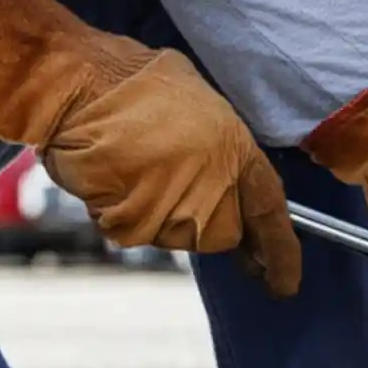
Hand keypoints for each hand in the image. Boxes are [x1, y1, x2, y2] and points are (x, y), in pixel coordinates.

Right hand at [0, 0, 299, 295]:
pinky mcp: (137, 227)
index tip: (284, 283)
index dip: (281, 255)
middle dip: (202, 216)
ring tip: (137, 165)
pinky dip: (125, 212)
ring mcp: (175, 213)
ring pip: (177, 235)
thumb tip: (230, 176)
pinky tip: (116, 177)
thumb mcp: (203, 107)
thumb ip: (223, 150)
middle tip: (171, 177)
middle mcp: (215, 192)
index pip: (272, 217)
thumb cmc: (138, 84)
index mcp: (239, 156)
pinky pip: (137, 231)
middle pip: (220, 235)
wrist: (82, 86)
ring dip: (160, 211)